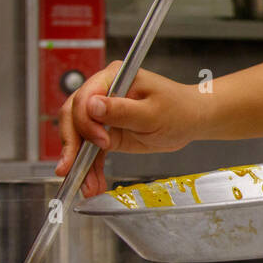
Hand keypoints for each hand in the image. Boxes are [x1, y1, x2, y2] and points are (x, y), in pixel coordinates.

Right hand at [56, 61, 197, 196]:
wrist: (191, 119)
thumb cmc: (179, 109)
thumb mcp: (152, 112)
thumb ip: (122, 110)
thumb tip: (92, 105)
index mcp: (113, 78)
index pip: (84, 98)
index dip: (86, 122)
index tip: (101, 141)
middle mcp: (103, 93)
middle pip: (74, 118)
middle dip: (72, 146)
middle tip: (71, 169)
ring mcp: (103, 114)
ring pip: (79, 138)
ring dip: (80, 163)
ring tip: (87, 185)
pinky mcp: (107, 132)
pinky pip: (92, 150)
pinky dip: (91, 167)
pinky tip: (93, 182)